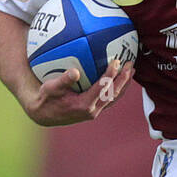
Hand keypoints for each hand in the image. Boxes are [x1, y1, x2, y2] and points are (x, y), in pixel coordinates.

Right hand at [20, 59, 134, 126]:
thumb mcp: (50, 88)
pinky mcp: (94, 110)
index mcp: (84, 105)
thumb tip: (75, 72)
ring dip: (124, 84)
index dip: (111, 74)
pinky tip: (120, 78)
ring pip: (114, 97)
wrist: (44, 115)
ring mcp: (95, 111)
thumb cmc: (46, 99)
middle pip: (113, 93)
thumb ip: (63, 80)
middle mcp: (93, 110)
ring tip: (131, 70)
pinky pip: (110, 98)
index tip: (116, 61)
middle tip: (130, 64)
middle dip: (124, 79)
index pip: (102, 88)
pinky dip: (117, 88)